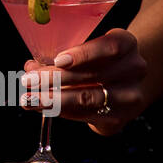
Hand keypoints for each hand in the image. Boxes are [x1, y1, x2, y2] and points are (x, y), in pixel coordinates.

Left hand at [20, 28, 146, 135]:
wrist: (124, 84)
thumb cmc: (97, 60)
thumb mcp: (86, 48)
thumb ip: (60, 55)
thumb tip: (31, 67)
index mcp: (126, 44)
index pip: (110, 47)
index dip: (84, 54)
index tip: (57, 60)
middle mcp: (133, 70)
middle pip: (93, 76)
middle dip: (55, 79)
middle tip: (29, 80)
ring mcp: (129, 97)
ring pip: (88, 99)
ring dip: (53, 100)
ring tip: (29, 99)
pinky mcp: (118, 118)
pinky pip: (86, 116)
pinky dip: (60, 111)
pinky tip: (43, 107)